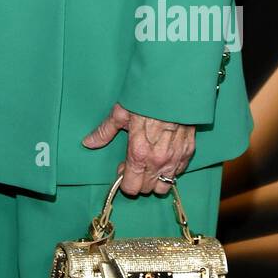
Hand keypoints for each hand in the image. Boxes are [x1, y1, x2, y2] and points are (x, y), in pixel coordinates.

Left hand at [81, 103, 195, 195]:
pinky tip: (164, 156)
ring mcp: (175, 159)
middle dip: (139, 180)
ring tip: (150, 163)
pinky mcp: (188, 152)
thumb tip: (88, 142)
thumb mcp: (120, 113)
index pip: (131, 187)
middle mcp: (157, 161)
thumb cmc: (145, 99)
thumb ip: (105, 132)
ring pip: (164, 186)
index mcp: (138, 154)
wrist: (173, 88)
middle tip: (135, 163)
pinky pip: (178, 173)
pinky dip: (170, 169)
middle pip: (146, 189)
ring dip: (155, 179)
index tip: (123, 167)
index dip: (124, 180)